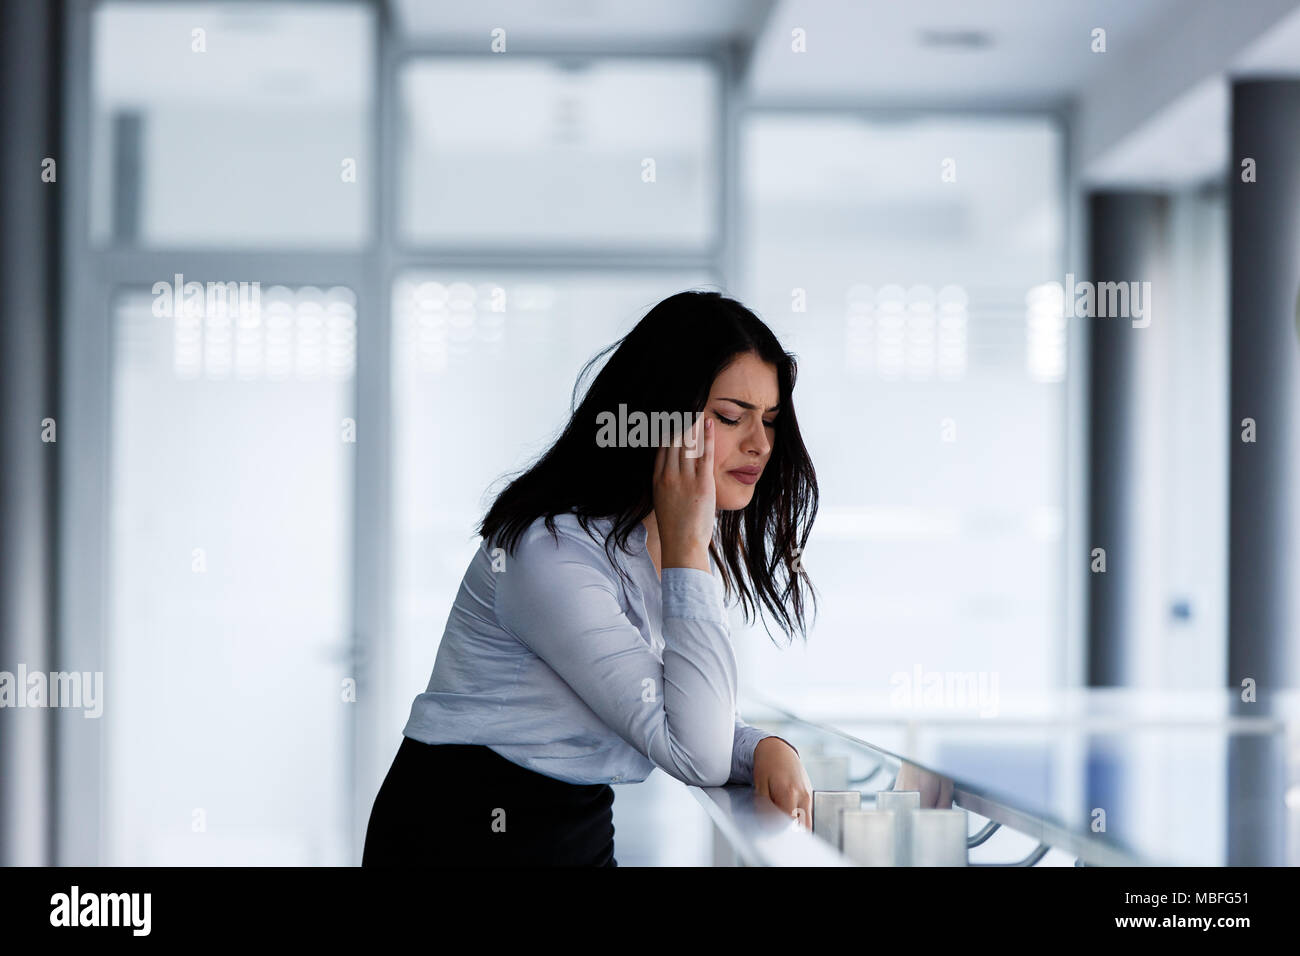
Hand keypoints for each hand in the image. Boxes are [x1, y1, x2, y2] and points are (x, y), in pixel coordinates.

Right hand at [652, 415, 714, 572]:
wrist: (682, 544)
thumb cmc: (676, 527)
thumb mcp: (663, 502)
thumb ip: (666, 484)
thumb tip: (671, 474)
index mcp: (657, 480)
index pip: (661, 447)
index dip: (666, 429)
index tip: (671, 415)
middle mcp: (668, 476)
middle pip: (673, 440)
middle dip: (678, 421)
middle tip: (684, 404)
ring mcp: (684, 479)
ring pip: (688, 443)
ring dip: (692, 423)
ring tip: (696, 408)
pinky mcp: (701, 484)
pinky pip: (704, 454)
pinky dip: (706, 437)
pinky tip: (709, 424)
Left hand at [754, 737, 811, 829]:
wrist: (777, 749)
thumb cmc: (767, 765)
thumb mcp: (760, 786)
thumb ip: (765, 808)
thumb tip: (768, 826)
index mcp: (789, 793)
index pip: (789, 824)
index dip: (780, 831)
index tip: (773, 832)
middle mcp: (803, 795)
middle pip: (803, 827)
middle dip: (791, 832)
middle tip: (779, 830)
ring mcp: (809, 795)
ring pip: (807, 822)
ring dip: (796, 826)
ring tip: (782, 821)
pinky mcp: (810, 794)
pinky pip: (807, 814)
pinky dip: (799, 818)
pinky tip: (787, 813)